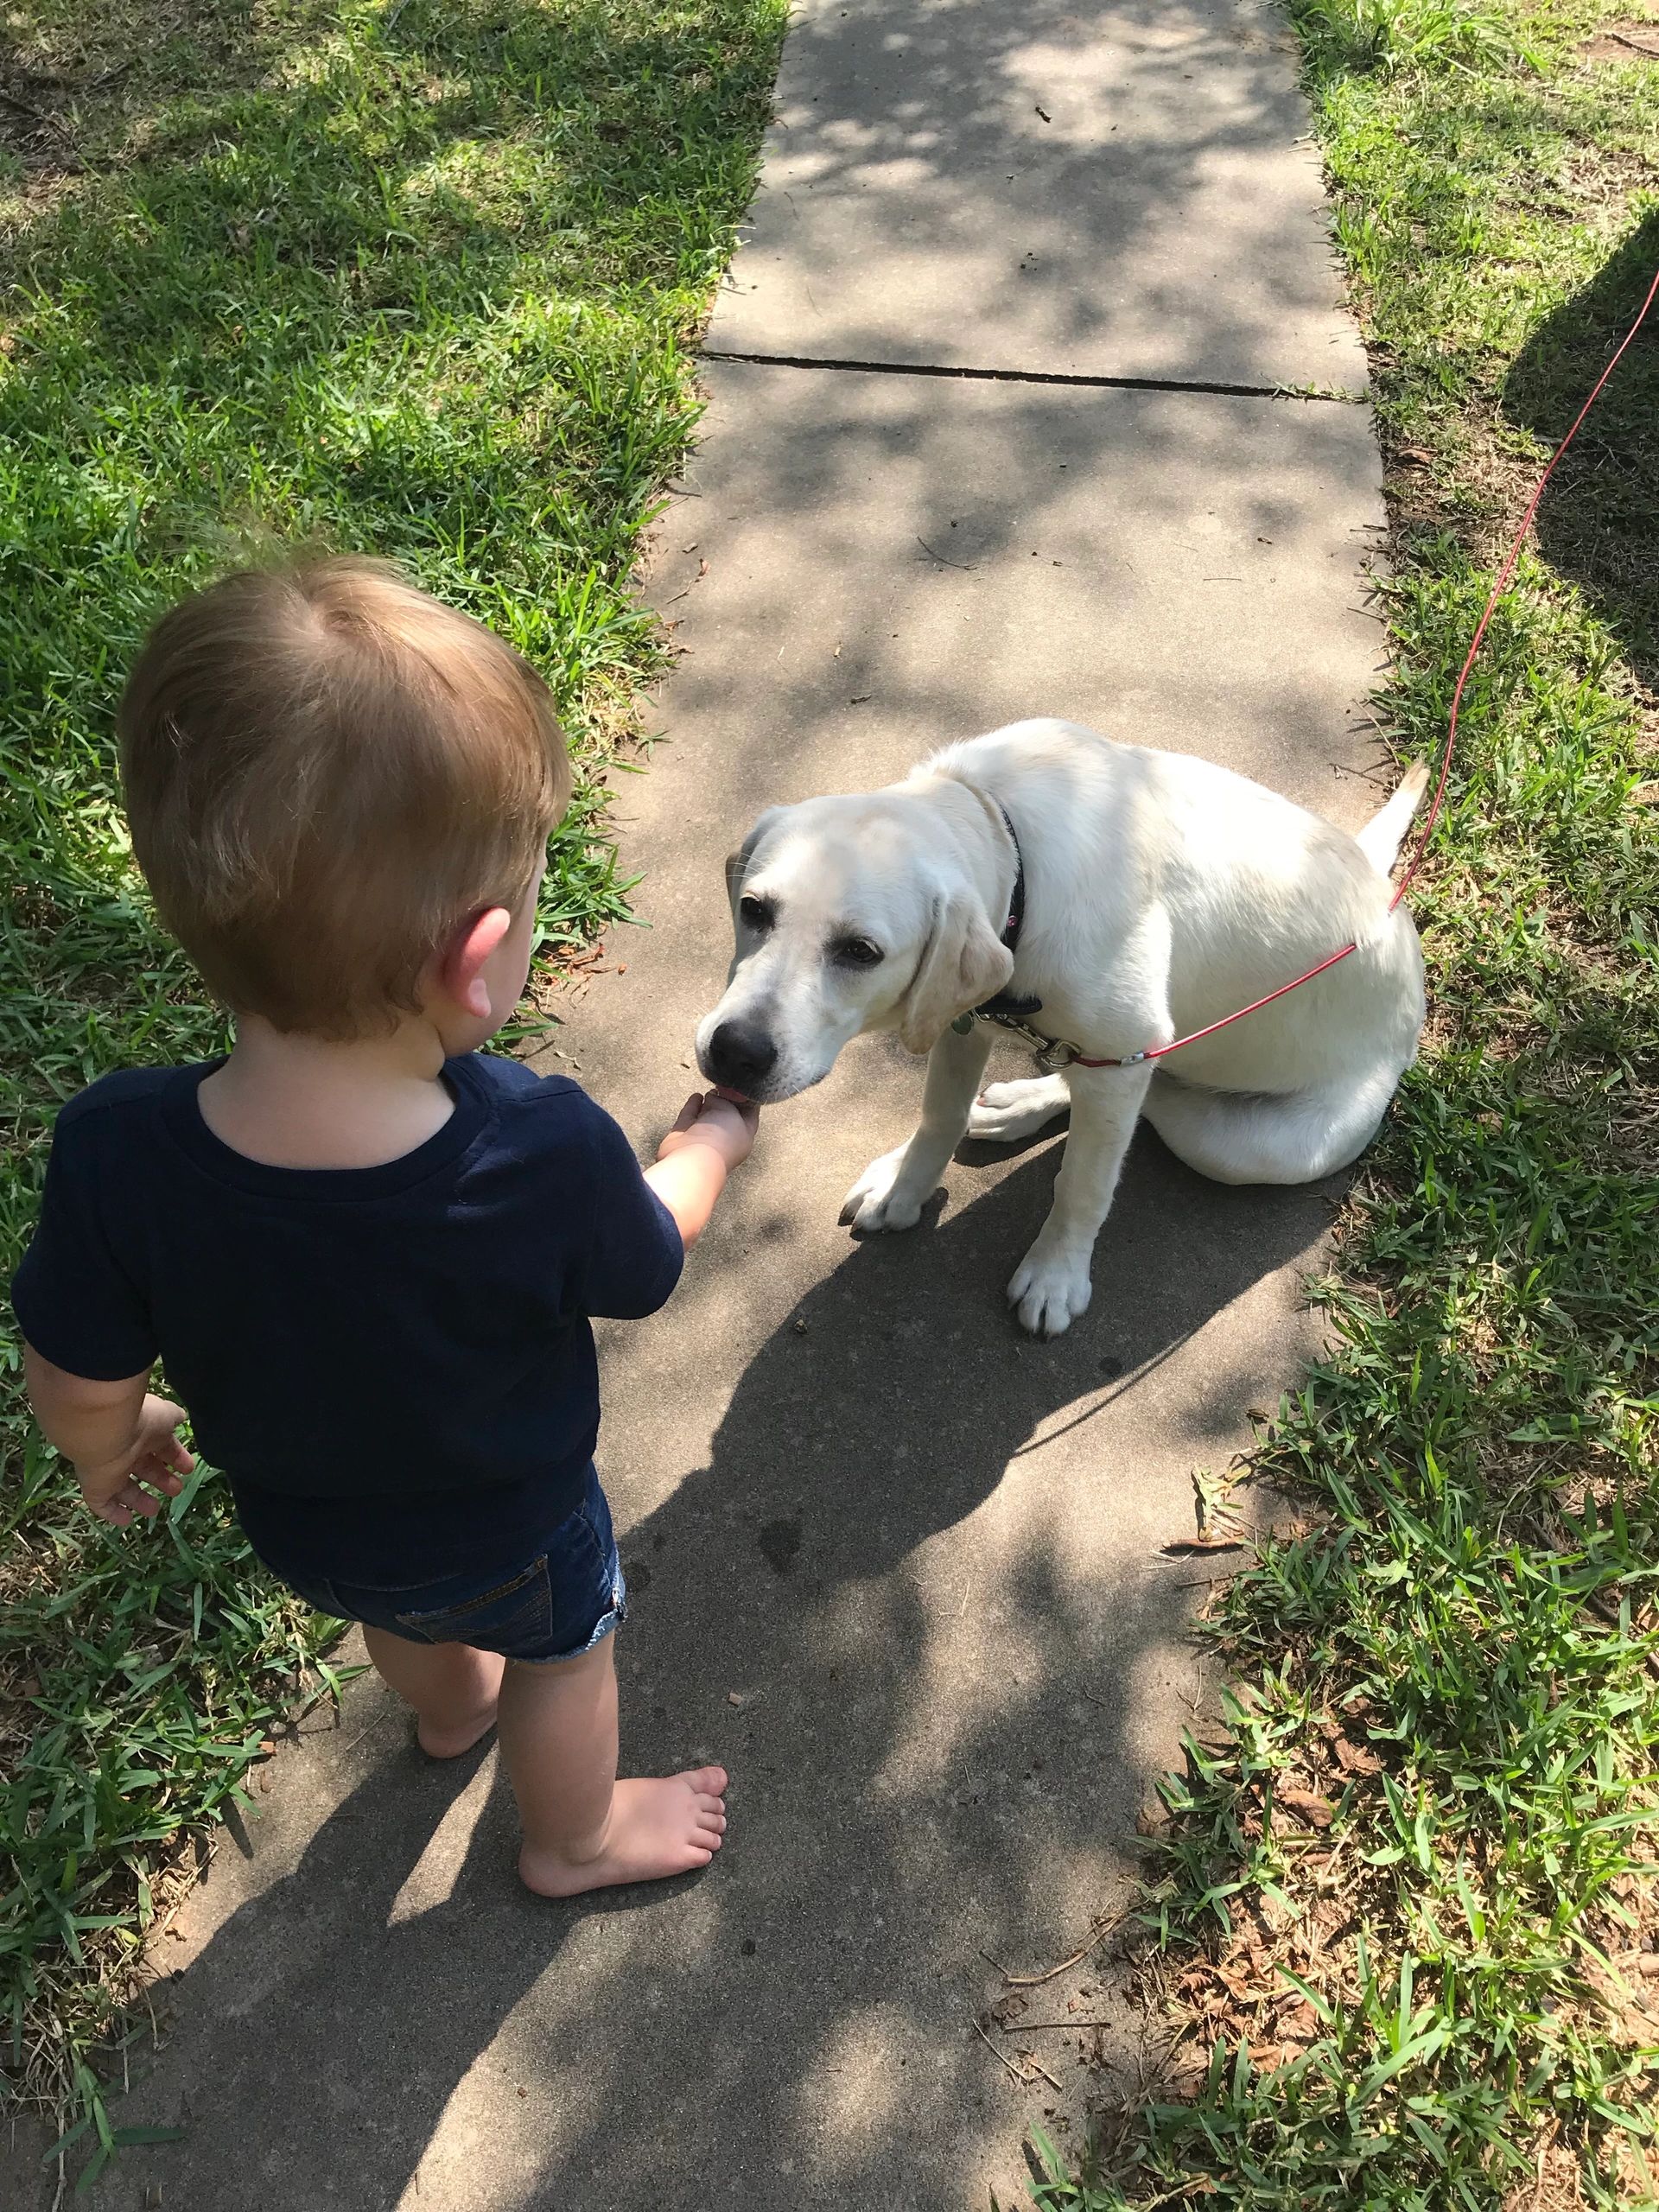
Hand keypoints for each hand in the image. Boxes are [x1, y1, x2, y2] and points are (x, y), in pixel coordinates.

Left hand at [77, 1396, 194, 1527]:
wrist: (104, 1429)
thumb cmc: (140, 1419)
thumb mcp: (166, 1415)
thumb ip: (173, 1417)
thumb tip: (179, 1419)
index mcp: (144, 1433)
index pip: (161, 1447)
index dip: (176, 1458)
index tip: (188, 1469)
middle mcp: (126, 1451)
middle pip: (144, 1468)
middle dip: (161, 1479)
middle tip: (176, 1489)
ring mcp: (109, 1470)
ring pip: (124, 1488)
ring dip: (139, 1499)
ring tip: (154, 1510)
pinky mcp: (95, 1488)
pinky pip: (103, 1504)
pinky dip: (114, 1513)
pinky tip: (126, 1520)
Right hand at [656, 1091, 758, 1171]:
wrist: (693, 1157)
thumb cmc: (719, 1139)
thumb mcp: (730, 1111)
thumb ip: (723, 1100)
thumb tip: (712, 1097)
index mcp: (743, 1135)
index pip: (749, 1114)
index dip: (748, 1099)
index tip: (744, 1086)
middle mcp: (724, 1137)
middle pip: (727, 1114)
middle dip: (727, 1099)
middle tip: (725, 1085)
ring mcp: (704, 1136)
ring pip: (708, 1114)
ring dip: (710, 1102)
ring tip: (712, 1089)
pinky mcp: (685, 1133)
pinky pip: (690, 1115)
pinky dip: (693, 1105)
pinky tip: (697, 1095)